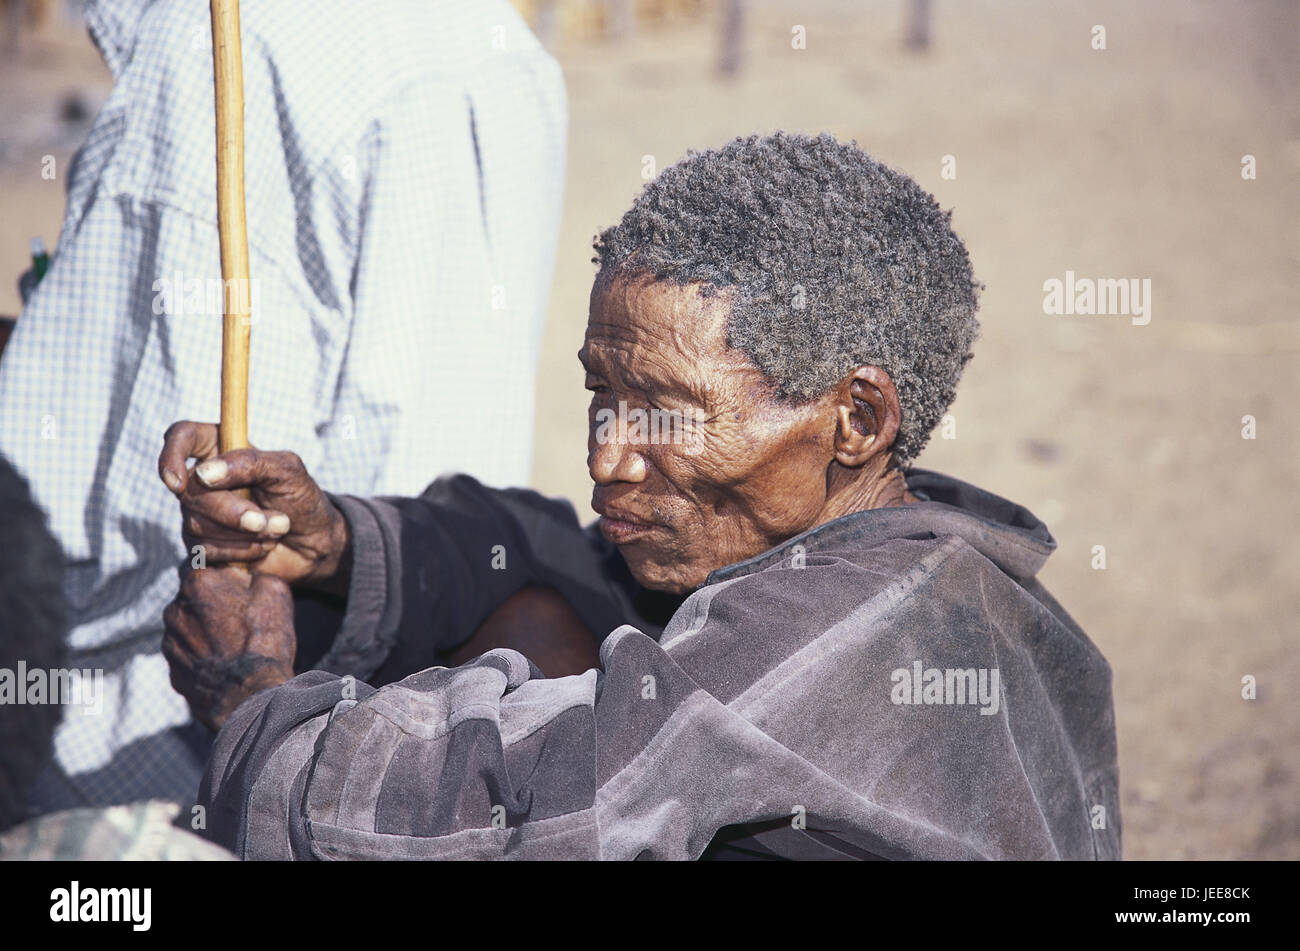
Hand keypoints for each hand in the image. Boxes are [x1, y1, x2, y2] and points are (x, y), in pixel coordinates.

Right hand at [159, 421, 349, 590]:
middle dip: (232, 511)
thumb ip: (251, 462)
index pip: (182, 436)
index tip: (180, 482)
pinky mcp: (204, 546)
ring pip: (195, 525)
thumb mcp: (288, 471)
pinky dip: (238, 552)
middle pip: (189, 492)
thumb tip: (204, 473)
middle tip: (266, 521)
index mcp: (220, 448)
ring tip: (274, 531)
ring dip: (242, 533)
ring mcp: (200, 514)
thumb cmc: (301, 499)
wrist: (314, 544)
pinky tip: (261, 548)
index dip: (171, 455)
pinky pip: (203, 552)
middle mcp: (203, 480)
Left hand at [162, 564, 296, 730]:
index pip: (200, 560)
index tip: (237, 580)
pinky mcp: (173, 669)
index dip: (221, 569)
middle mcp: (175, 608)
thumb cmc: (265, 640)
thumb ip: (252, 573)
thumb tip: (243, 574)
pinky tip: (226, 662)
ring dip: (204, 628)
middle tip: (240, 615)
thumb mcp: (274, 590)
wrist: (252, 696)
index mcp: (197, 582)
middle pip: (192, 595)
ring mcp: (170, 641)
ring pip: (187, 625)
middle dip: (211, 600)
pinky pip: (187, 653)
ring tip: (233, 644)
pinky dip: (202, 654)